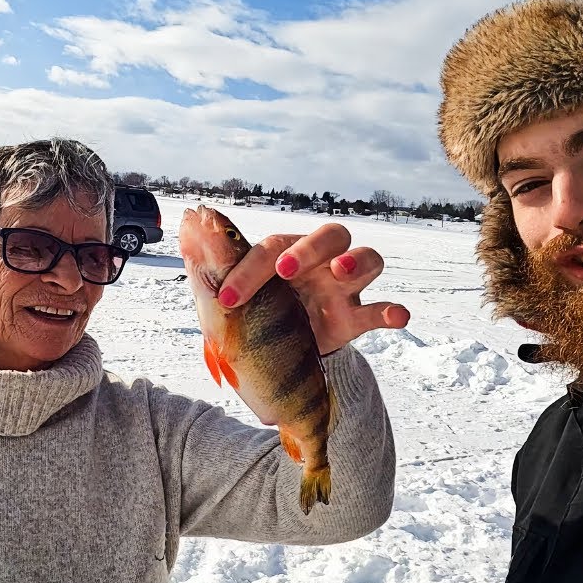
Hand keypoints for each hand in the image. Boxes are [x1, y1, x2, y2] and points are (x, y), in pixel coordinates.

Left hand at [215, 223, 410, 354]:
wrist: (279, 361)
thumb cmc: (254, 316)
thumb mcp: (225, 297)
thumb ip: (207, 264)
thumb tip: (186, 221)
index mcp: (285, 253)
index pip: (272, 246)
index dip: (249, 269)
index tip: (226, 298)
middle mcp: (318, 263)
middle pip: (332, 234)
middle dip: (310, 247)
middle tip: (287, 269)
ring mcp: (342, 289)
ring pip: (367, 258)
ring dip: (356, 262)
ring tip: (339, 275)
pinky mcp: (356, 318)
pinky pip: (382, 308)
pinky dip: (392, 309)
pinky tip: (397, 316)